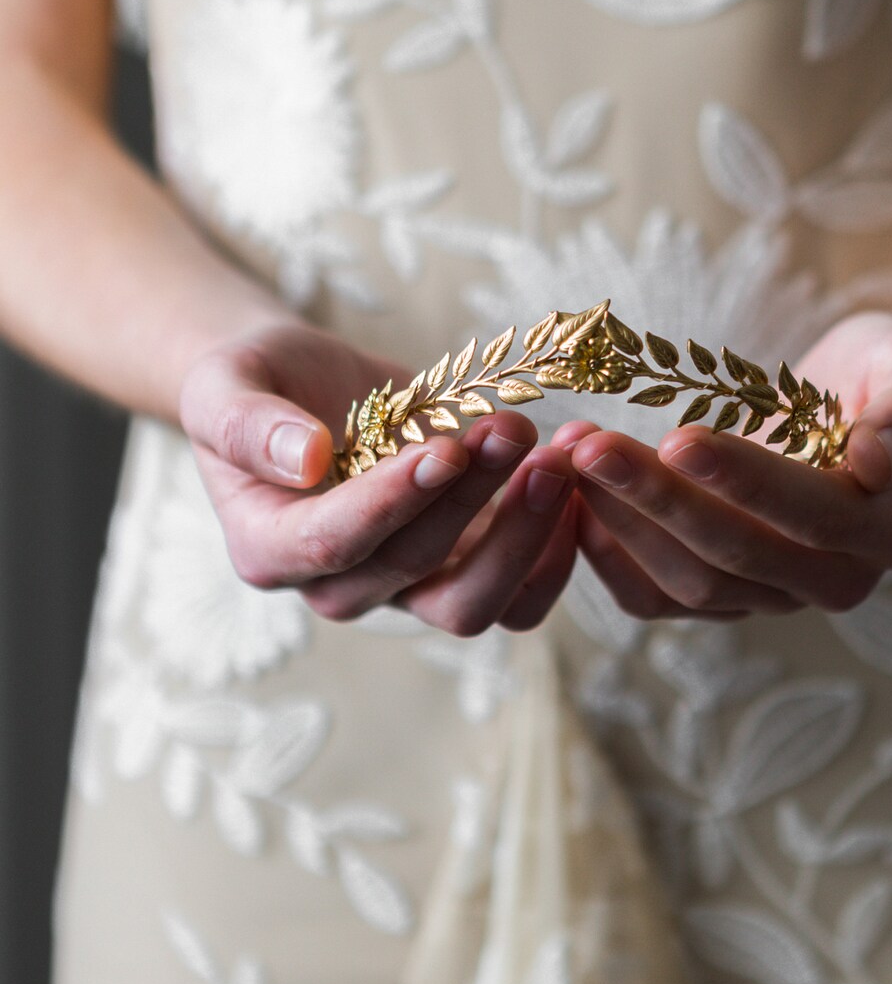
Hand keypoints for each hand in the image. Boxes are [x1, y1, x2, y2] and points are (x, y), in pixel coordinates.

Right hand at [180, 320, 577, 633]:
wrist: (305, 389)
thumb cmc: (257, 382)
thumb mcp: (225, 385)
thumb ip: (248, 423)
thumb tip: (304, 457)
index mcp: (269, 549)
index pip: (334, 544)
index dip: (395, 502)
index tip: (447, 448)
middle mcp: (338, 586)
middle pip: (417, 572)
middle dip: (473, 502)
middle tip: (517, 430)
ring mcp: (405, 588)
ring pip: (477, 601)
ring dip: (525, 535)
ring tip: (556, 457)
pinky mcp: (460, 571)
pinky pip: (519, 593)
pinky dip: (554, 548)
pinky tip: (575, 482)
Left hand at [555, 312, 891, 620]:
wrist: (867, 404)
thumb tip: (875, 463)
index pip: (815, 515)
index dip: (746, 481)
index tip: (679, 437)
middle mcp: (843, 581)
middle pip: (739, 557)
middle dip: (658, 500)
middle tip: (591, 446)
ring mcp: (779, 597)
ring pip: (689, 582)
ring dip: (622, 520)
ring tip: (572, 454)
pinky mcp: (727, 596)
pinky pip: (658, 598)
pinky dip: (610, 556)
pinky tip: (570, 501)